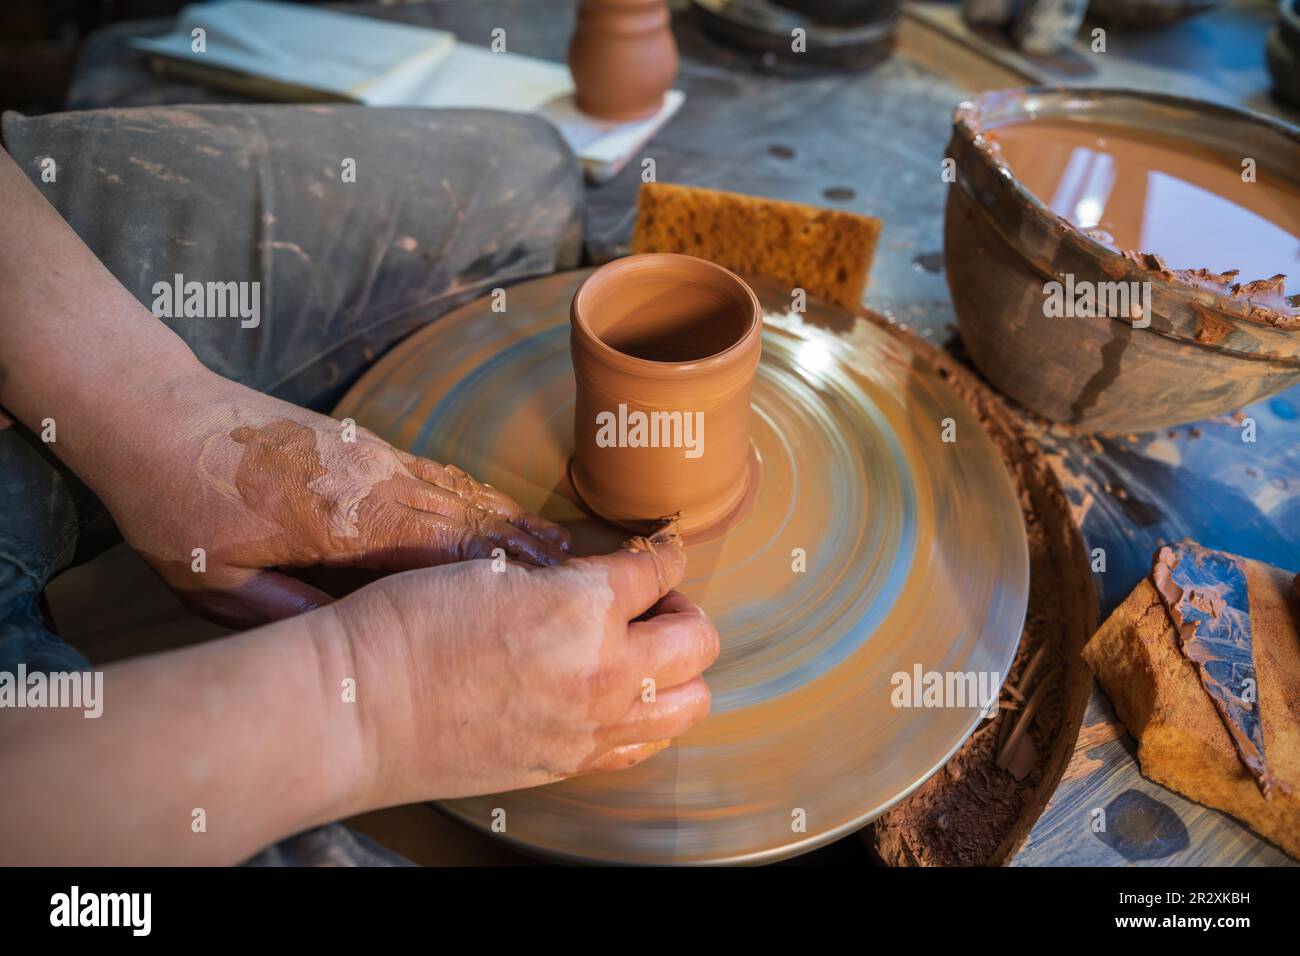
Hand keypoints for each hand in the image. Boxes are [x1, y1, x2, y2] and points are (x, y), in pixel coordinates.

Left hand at [86, 364, 569, 626]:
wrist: (154, 412)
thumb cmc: (178, 500)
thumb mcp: (216, 579)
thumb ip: (285, 611)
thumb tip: (349, 641)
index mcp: (343, 519)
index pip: (441, 552)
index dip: (499, 578)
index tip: (549, 599)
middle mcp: (373, 482)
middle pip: (469, 516)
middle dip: (528, 549)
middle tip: (587, 577)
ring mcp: (373, 458)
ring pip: (461, 490)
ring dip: (513, 519)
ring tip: (563, 547)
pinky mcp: (365, 447)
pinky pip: (438, 474)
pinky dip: (478, 496)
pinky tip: (501, 511)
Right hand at [323, 527, 717, 800]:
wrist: (358, 710)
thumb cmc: (407, 626)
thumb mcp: (495, 571)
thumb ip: (565, 580)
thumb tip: (597, 584)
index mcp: (586, 606)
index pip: (658, 569)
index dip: (660, 553)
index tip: (657, 551)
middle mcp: (605, 671)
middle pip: (698, 640)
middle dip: (683, 611)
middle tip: (651, 604)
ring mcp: (592, 728)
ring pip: (690, 702)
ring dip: (678, 670)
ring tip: (641, 653)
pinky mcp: (570, 764)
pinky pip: (644, 745)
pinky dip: (647, 717)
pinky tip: (615, 696)